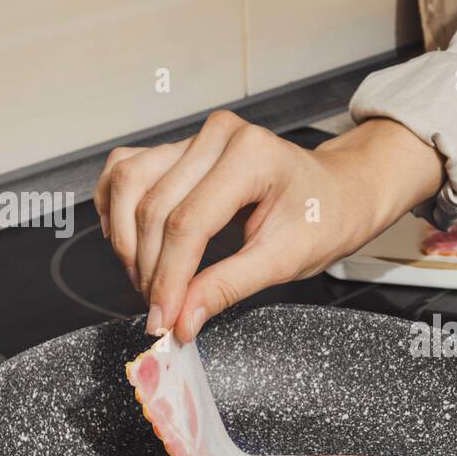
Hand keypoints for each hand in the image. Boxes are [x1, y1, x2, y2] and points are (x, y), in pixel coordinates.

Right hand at [93, 113, 443, 341]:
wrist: (339, 192)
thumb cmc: (324, 218)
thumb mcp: (285, 260)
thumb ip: (229, 287)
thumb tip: (182, 319)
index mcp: (251, 156)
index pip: (188, 222)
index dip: (168, 278)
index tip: (163, 319)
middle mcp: (217, 136)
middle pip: (154, 207)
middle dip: (149, 268)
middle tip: (158, 312)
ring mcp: (194, 137)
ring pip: (128, 183)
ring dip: (127, 240)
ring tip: (146, 282)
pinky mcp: (179, 148)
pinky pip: (127, 171)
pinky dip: (118, 209)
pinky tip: (131, 244)